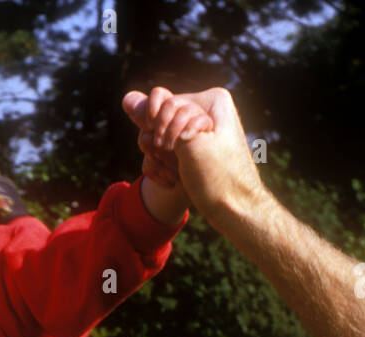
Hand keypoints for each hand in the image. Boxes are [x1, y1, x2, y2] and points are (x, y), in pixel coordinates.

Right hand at [124, 87, 267, 230]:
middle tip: (176, 165)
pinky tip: (174, 181)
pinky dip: (162, 167)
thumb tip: (128, 98)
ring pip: (157, 137)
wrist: (236, 210)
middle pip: (158, 120)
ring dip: (159, 159)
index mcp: (211, 100)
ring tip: (177, 175)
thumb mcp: (186, 144)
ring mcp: (197, 129)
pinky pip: (164, 151)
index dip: (160, 128)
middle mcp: (206, 109)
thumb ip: (156, 119)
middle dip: (159, 145)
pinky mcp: (191, 148)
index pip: (164, 103)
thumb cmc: (218, 180)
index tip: (171, 150)